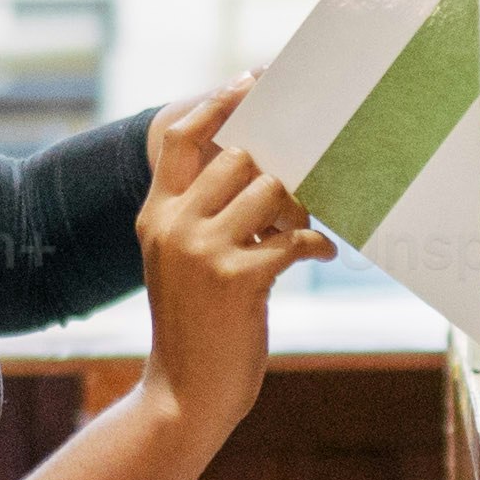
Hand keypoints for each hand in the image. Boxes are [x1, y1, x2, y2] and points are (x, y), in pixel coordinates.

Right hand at [132, 79, 331, 440]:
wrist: (185, 395)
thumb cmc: (197, 327)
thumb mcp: (185, 264)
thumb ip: (208, 218)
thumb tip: (267, 175)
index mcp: (155, 216)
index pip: (177, 139)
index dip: (214, 106)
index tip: (248, 83)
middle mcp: (173, 225)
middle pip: (239, 158)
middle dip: (280, 164)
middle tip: (310, 175)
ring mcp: (202, 250)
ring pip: (270, 191)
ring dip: (302, 205)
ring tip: (310, 225)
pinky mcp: (236, 279)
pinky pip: (292, 239)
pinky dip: (316, 244)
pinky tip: (324, 255)